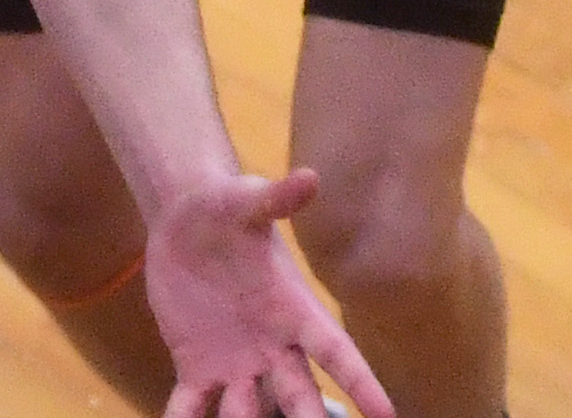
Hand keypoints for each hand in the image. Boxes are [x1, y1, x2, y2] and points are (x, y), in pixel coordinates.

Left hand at [145, 170, 392, 417]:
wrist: (182, 220)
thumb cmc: (224, 207)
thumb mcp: (245, 199)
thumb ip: (275, 198)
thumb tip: (310, 177)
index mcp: (293, 310)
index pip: (337, 352)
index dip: (362, 383)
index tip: (389, 415)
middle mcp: (273, 348)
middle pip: (299, 397)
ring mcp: (236, 364)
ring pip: (249, 413)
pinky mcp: (196, 368)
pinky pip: (193, 407)